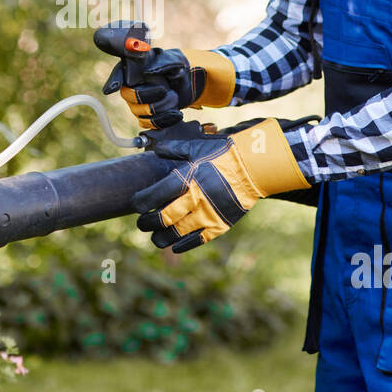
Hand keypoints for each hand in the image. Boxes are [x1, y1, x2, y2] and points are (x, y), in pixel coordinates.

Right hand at [101, 48, 236, 129]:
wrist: (188, 84)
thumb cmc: (178, 67)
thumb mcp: (175, 60)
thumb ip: (163, 62)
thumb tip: (149, 72)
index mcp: (133, 68)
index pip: (118, 74)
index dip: (113, 81)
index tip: (112, 88)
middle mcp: (131, 86)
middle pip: (129, 97)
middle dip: (149, 96)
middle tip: (166, 91)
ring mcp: (137, 103)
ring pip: (140, 113)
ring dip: (161, 108)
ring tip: (175, 98)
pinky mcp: (146, 117)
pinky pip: (150, 124)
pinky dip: (164, 120)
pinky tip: (176, 113)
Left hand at [132, 117, 310, 252]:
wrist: (255, 167)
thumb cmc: (224, 154)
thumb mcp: (197, 146)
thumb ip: (174, 149)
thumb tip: (156, 149)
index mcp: (186, 178)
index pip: (154, 195)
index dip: (140, 203)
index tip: (136, 204)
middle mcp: (195, 198)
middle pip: (162, 218)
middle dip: (147, 223)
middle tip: (142, 223)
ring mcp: (208, 214)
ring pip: (177, 233)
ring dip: (161, 238)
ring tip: (155, 238)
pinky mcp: (220, 224)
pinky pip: (197, 240)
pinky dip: (183, 245)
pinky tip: (174, 246)